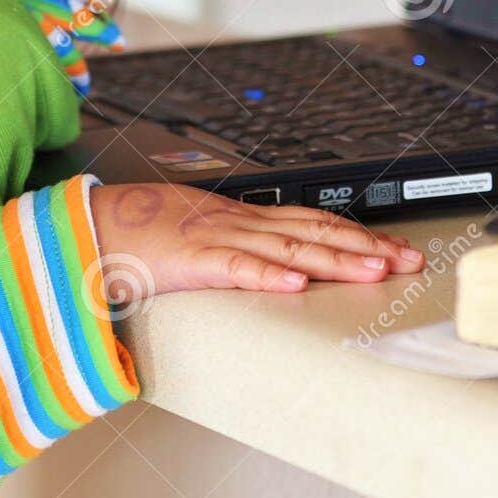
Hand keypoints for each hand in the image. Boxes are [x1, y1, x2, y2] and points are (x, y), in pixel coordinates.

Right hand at [87, 181, 424, 303]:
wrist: (88, 225)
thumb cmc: (137, 236)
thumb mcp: (197, 239)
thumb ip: (235, 251)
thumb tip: (277, 269)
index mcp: (239, 217)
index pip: (310, 221)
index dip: (355, 235)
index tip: (395, 249)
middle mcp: (236, 221)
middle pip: (312, 229)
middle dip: (364, 246)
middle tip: (409, 260)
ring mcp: (214, 236)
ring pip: (286, 244)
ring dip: (335, 258)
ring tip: (375, 270)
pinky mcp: (190, 258)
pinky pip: (234, 265)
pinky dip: (267, 271)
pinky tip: (296, 280)